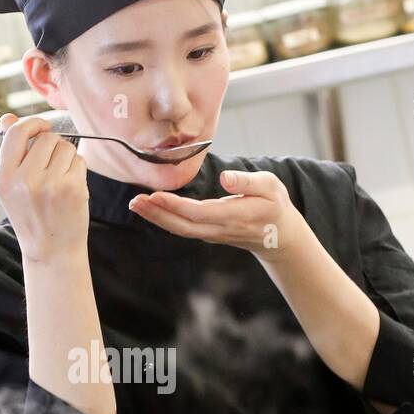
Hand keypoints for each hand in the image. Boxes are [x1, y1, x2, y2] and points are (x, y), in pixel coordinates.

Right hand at [0, 112, 88, 263]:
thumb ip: (12, 151)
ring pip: (66, 147)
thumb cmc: (31, 215)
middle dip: (53, 145)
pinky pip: (79, 161)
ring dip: (67, 157)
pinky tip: (70, 187)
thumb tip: (7, 117)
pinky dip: (77, 169)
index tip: (42, 128)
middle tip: (51, 165)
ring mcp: (50, 185)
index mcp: (4, 177)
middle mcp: (24, 181)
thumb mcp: (12, 185)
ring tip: (60, 178)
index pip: (16, 132)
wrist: (51, 250)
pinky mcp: (73, 189)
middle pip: (47, 138)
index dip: (32, 123)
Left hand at [127, 169, 306, 261]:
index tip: (155, 195)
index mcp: (235, 216)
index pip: (199, 213)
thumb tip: (225, 177)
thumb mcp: (270, 187)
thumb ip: (248, 182)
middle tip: (135, 201)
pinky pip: (182, 228)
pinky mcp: (207, 233)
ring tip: (136, 204)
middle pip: (183, 225)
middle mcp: (220, 229)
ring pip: (180, 229)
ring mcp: (212, 234)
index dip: (175, 206)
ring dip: (156, 218)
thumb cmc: (274, 205)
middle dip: (157, 214)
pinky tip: (151, 208)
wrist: (278, 236)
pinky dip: (164, 219)